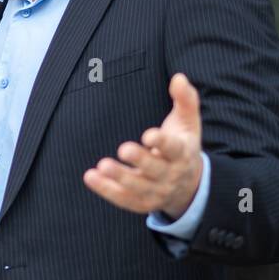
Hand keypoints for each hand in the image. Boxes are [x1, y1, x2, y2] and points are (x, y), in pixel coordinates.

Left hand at [83, 72, 202, 218]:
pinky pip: (123, 198)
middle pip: (155, 170)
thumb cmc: (182, 145)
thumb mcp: (188, 122)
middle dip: (140, 161)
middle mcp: (171, 175)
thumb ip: (185, 99)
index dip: (163, 143)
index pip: (174, 150)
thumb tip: (179, 77)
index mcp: (183, 154)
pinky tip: (90, 176)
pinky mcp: (141, 202)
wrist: (188, 185)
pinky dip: (106, 190)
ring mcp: (156, 191)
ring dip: (120, 177)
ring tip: (102, 165)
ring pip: (138, 187)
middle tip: (123, 149)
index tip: (149, 135)